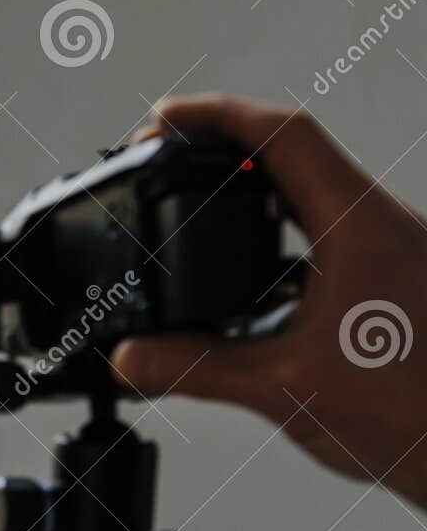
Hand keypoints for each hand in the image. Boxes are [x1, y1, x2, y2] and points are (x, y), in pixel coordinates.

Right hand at [112, 94, 426, 509]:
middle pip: (292, 152)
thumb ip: (197, 369)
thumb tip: (132, 358)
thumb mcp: (283, 388)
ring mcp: (386, 251)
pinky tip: (241, 277)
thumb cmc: (413, 413)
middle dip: (220, 145)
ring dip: (249, 188)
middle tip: (163, 154)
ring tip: (192, 201)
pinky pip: (320, 235)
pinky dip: (272, 237)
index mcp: (359, 231)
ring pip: (308, 192)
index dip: (215, 116)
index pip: (283, 137)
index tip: (163, 120)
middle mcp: (379, 228)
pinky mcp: (385, 280)